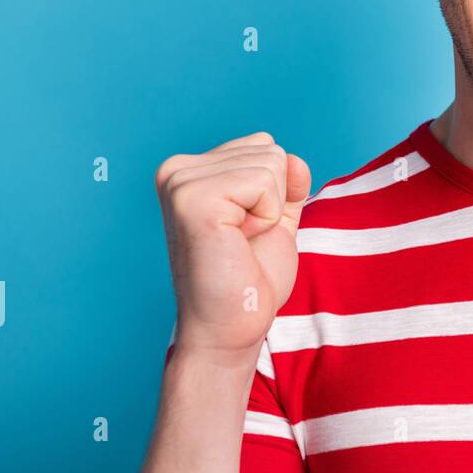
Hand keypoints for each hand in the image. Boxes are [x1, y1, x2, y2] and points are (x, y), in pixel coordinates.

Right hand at [155, 132, 310, 358]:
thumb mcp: (275, 218)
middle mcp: (177, 169)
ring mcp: (180, 182)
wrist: (231, 326)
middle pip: (271, 150)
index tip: (246, 231)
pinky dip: (265, 216)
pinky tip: (238, 241)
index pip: (265, 145)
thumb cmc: (248, 278)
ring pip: (271, 162)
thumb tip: (294, 158)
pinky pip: (263, 181)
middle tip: (243, 241)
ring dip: (269, 211)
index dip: (273, 193)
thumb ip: (287, 183)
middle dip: (273, 201)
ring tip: (239, 244)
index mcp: (191, 170)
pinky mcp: (192, 199)